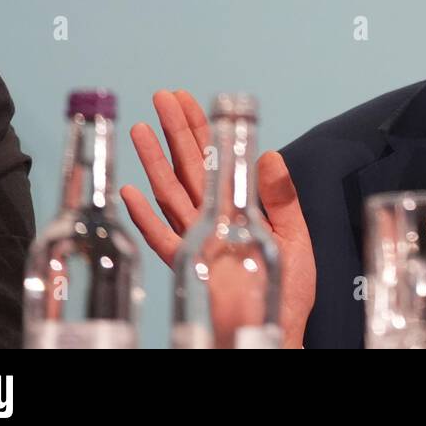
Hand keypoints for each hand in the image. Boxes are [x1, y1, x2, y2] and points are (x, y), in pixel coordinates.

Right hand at [119, 89, 316, 347]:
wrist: (277, 328)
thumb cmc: (288, 288)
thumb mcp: (294, 236)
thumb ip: (281, 198)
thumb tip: (271, 156)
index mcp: (238, 207)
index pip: (215, 158)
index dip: (200, 128)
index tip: (187, 100)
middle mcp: (213, 219)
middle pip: (188, 167)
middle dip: (174, 131)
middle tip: (161, 97)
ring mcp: (198, 241)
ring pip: (171, 194)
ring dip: (155, 162)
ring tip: (141, 129)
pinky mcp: (190, 266)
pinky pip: (163, 239)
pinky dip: (145, 218)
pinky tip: (130, 194)